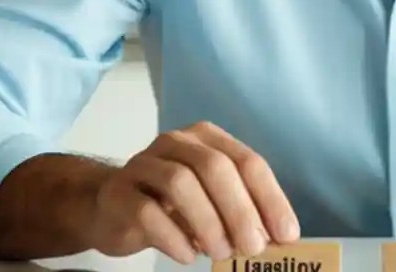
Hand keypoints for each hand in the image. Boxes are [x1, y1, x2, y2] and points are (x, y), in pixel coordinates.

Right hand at [87, 121, 299, 264]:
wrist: (109, 208)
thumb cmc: (170, 206)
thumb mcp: (211, 203)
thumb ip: (242, 212)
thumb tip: (280, 238)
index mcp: (208, 139)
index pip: (248, 162)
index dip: (270, 199)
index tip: (286, 235)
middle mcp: (176, 142)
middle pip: (215, 168)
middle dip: (240, 210)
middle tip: (253, 248)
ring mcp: (143, 163)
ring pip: (180, 183)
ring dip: (208, 222)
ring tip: (221, 253)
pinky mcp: (118, 192)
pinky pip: (147, 210)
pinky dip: (173, 236)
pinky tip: (187, 255)